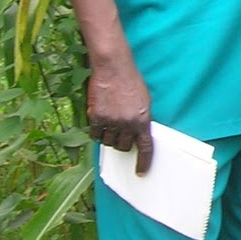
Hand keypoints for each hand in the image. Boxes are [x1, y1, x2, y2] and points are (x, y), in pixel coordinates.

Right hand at [87, 57, 153, 174]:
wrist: (113, 67)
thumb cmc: (131, 81)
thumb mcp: (144, 101)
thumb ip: (141, 119)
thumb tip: (136, 135)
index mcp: (143, 120)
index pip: (146, 147)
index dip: (143, 162)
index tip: (141, 172)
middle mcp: (127, 123)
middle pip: (123, 146)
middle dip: (122, 144)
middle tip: (120, 135)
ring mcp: (111, 121)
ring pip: (108, 142)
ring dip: (109, 138)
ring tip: (109, 126)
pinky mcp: (96, 117)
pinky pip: (95, 134)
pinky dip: (97, 132)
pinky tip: (98, 124)